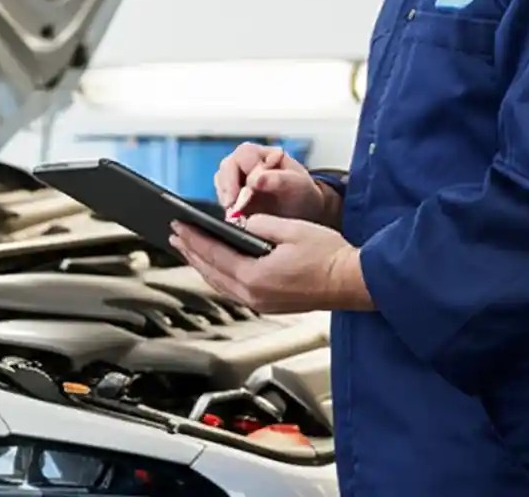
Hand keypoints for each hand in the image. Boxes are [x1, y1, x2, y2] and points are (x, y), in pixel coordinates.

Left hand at [168, 214, 372, 313]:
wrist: (352, 282)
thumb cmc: (329, 257)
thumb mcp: (292, 229)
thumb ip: (261, 223)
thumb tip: (242, 222)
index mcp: (256, 276)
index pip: (214, 254)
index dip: (193, 238)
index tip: (178, 225)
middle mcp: (254, 295)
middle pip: (211, 272)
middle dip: (191, 252)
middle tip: (175, 236)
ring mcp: (261, 303)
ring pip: (221, 284)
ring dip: (203, 266)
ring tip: (189, 250)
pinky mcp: (270, 305)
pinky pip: (234, 290)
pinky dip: (220, 276)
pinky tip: (217, 267)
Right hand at [213, 142, 330, 224]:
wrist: (303, 212)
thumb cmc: (302, 193)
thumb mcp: (298, 185)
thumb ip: (280, 179)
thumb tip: (256, 179)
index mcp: (263, 153)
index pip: (243, 156)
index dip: (241, 173)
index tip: (242, 194)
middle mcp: (247, 163)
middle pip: (226, 168)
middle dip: (228, 188)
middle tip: (232, 207)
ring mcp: (238, 178)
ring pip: (221, 183)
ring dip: (226, 198)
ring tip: (235, 214)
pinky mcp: (234, 196)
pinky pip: (222, 198)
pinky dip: (227, 207)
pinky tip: (235, 217)